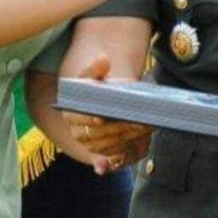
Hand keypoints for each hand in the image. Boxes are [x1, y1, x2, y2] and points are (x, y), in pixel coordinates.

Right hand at [65, 53, 153, 173]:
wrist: (108, 101)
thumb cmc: (101, 87)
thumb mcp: (97, 75)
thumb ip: (97, 67)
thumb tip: (103, 59)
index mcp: (71, 113)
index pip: (78, 119)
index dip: (89, 119)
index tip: (101, 117)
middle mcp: (78, 133)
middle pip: (96, 135)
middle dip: (118, 128)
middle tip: (137, 120)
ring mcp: (92, 146)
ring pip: (109, 146)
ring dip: (128, 137)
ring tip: (146, 126)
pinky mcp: (107, 155)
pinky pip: (116, 158)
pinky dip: (130, 152)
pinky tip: (141, 145)